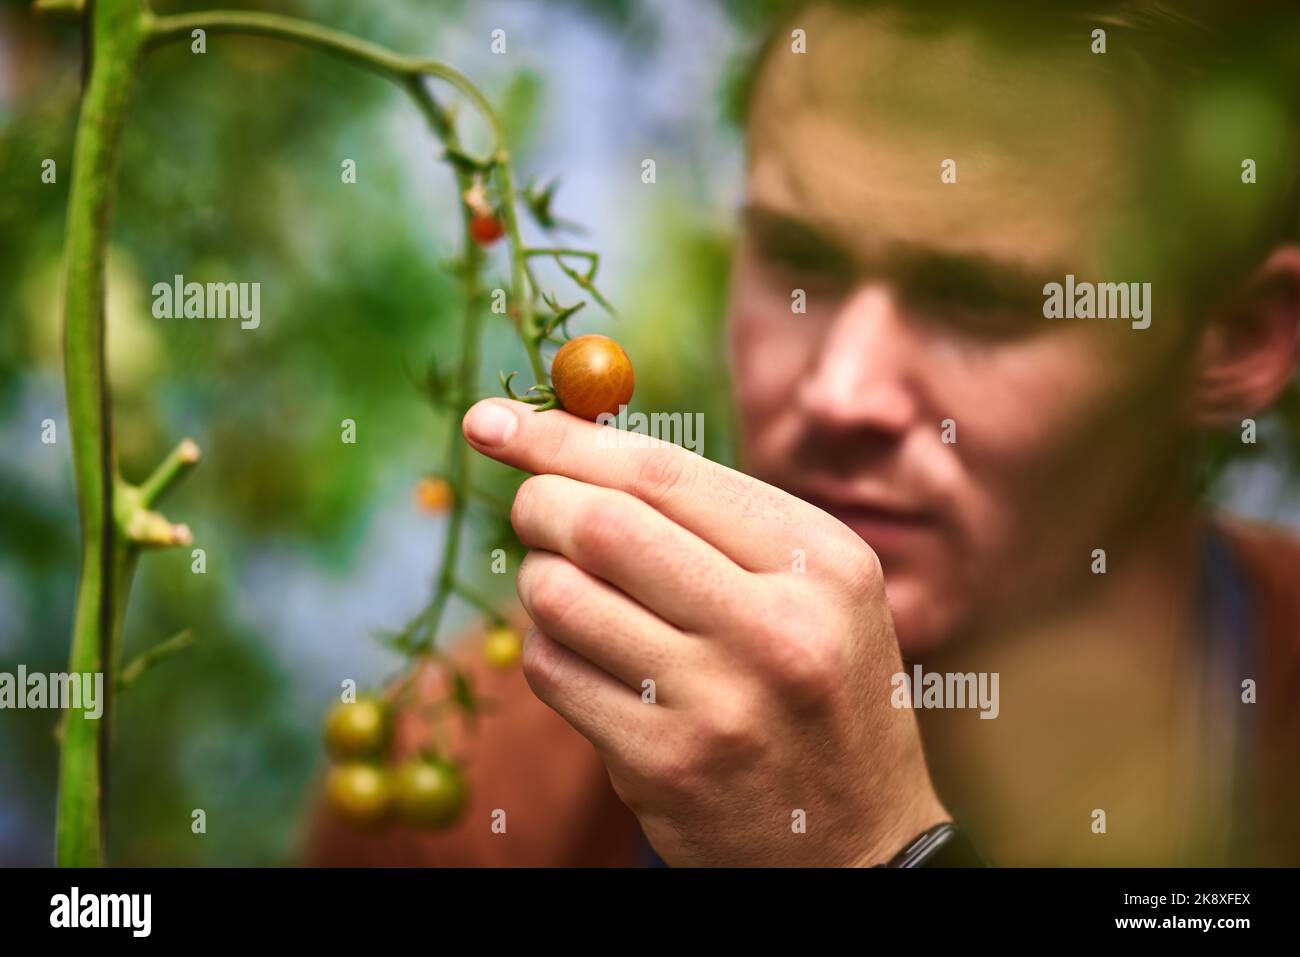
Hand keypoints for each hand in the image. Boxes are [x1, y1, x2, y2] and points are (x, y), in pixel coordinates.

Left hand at [462, 398, 947, 865]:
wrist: (860, 844)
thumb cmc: (821, 689)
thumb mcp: (813, 589)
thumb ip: (711, 517)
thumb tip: (569, 444)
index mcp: (822, 561)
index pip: (663, 472)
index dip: (562, 438)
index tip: (491, 420)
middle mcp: (777, 627)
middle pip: (602, 525)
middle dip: (539, 504)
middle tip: (532, 510)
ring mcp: (720, 702)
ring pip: (560, 597)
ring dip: (540, 582)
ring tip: (575, 594)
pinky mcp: (664, 765)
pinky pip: (553, 671)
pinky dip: (548, 648)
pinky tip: (588, 659)